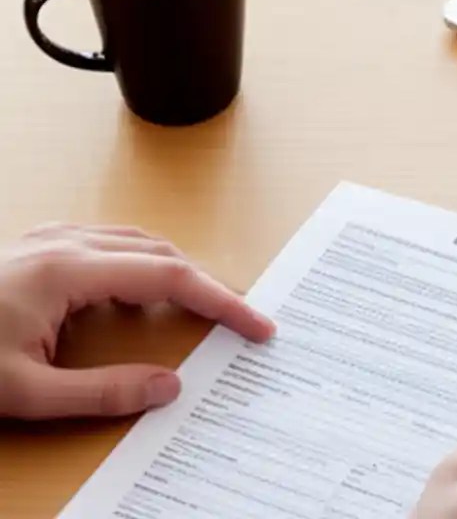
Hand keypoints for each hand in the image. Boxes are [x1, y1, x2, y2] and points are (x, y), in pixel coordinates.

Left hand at [0, 223, 274, 419]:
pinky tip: (134, 292)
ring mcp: (48, 239)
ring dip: (173, 271)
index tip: (257, 324)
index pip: (169, 275)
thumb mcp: (24, 391)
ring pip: (135, 241)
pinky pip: (107, 242)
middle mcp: (64, 243)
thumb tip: (169, 387)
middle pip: (160, 251)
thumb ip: (102, 392)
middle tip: (236, 320)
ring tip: (195, 309)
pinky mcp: (36, 246)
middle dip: (204, 285)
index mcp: (68, 270)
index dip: (221, 300)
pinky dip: (139, 263)